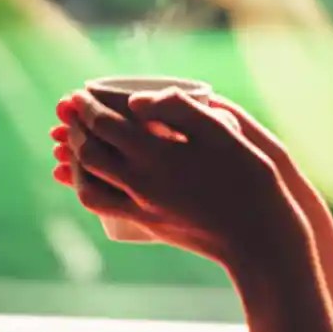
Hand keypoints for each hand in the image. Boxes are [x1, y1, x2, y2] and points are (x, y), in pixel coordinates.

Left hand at [51, 89, 304, 265]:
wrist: (260, 238)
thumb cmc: (250, 179)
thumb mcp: (223, 132)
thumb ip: (179, 109)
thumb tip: (136, 101)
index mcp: (158, 157)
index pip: (105, 125)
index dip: (87, 106)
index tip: (80, 93)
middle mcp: (142, 186)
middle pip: (89, 154)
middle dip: (75, 129)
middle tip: (72, 112)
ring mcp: (143, 210)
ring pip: (88, 186)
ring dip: (76, 161)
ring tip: (78, 142)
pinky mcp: (149, 225)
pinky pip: (104, 207)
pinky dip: (88, 187)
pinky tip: (97, 175)